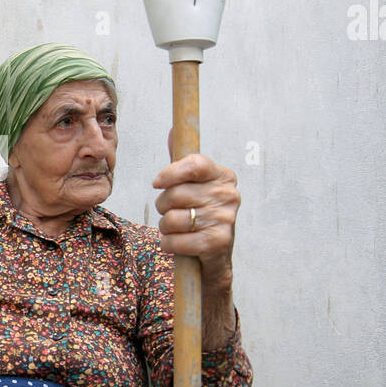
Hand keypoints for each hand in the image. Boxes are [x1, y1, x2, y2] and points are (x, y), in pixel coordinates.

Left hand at [152, 136, 239, 289]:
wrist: (216, 256)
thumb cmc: (200, 215)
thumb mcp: (193, 186)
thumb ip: (182, 161)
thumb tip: (173, 130)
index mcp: (223, 176)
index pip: (195, 164)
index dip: (170, 172)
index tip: (157, 183)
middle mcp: (228, 195)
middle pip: (176, 194)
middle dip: (163, 206)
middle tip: (170, 212)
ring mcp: (225, 219)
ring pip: (172, 219)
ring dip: (165, 227)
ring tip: (177, 228)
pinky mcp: (217, 243)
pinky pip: (175, 241)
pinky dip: (169, 244)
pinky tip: (178, 243)